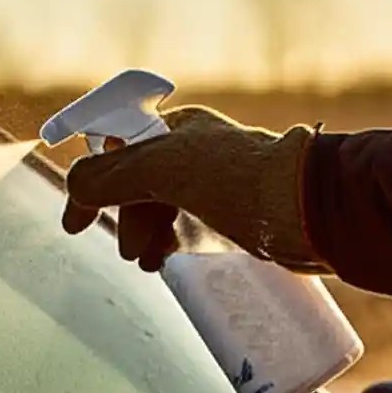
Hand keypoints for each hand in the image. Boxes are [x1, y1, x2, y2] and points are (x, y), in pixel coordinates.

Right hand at [61, 105, 328, 272]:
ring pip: (157, 208)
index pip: (112, 150)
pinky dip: (167, 244)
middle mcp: (191, 152)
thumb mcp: (165, 169)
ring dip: (142, 236)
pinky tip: (169, 261)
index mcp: (174, 130)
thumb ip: (111, 176)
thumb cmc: (245, 183)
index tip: (75, 224)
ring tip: (149, 262)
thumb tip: (74, 186)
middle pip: (132, 185)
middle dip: (122, 219)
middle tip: (130, 251)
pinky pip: (183, 227)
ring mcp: (212, 184)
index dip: (88, 184)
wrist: (318, 212)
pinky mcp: (231, 214)